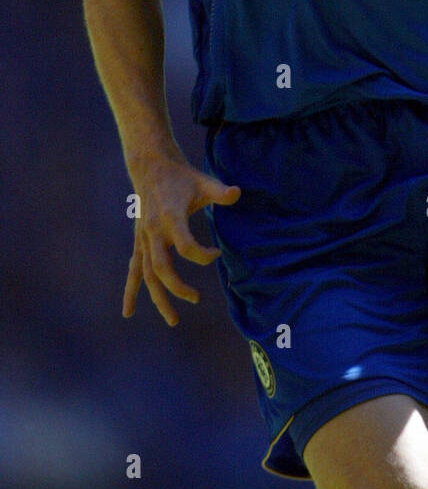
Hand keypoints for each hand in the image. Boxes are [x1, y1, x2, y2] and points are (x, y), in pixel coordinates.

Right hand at [122, 157, 240, 325]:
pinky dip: (131, 291)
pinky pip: (134, 270)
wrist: (151, 168)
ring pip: (147, 275)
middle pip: (162, 268)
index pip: (185, 246)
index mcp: (170, 216)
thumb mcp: (203, 181)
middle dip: (178, 287)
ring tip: (173, 320)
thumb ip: (220, 191)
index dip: (203, 255)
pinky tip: (128, 312)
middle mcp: (153, 231)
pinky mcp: (139, 242)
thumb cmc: (182, 177)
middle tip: (197, 298)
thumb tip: (237, 193)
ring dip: (158, 298)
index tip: (217, 253)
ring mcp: (144, 238)